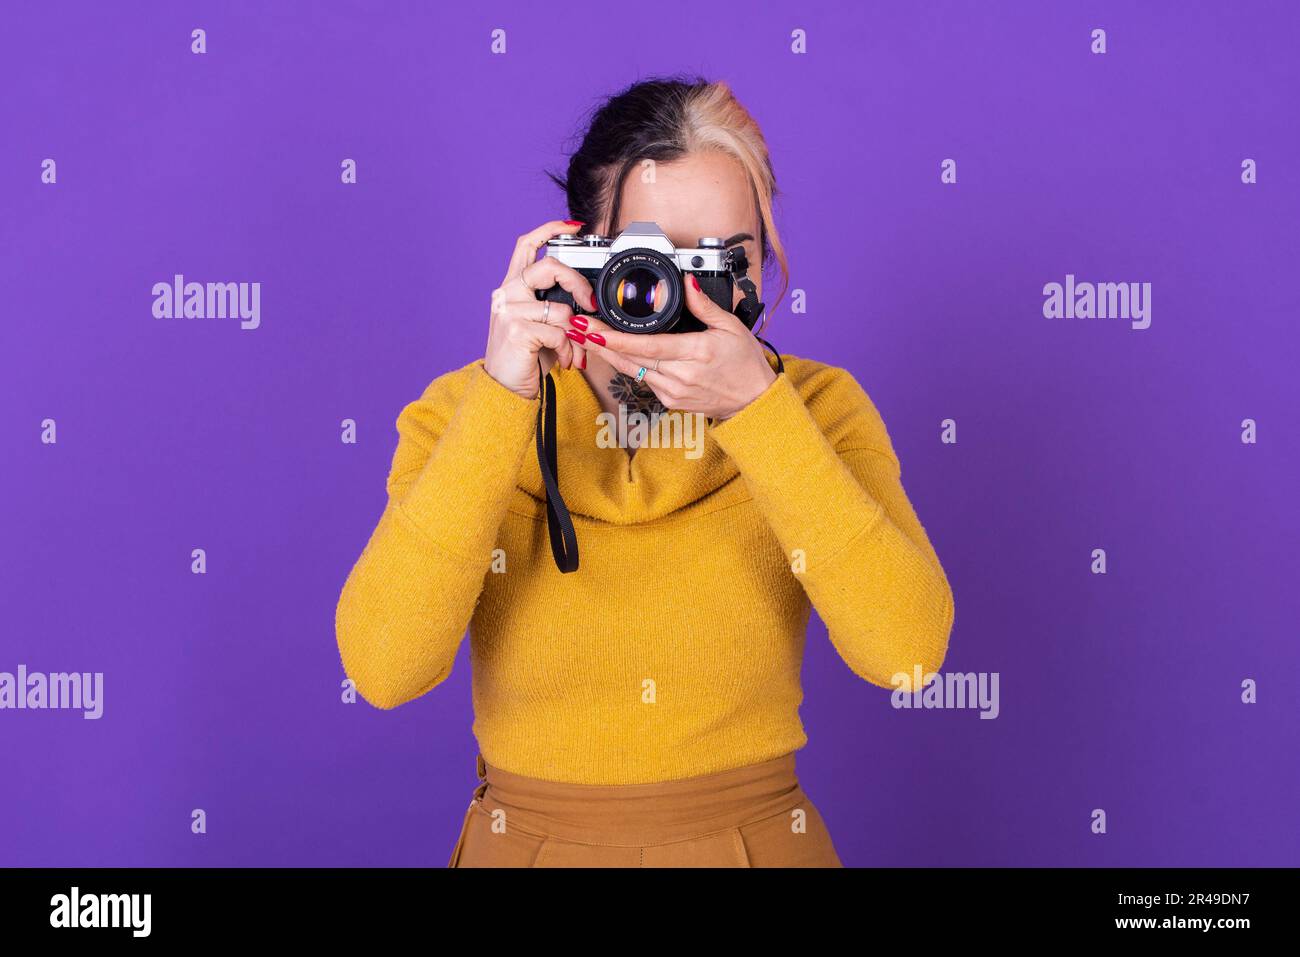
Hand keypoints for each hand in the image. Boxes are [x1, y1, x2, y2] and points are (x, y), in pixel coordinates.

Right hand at [483, 220, 596, 399]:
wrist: (505, 389)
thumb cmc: (527, 357)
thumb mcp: (543, 325)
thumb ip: (558, 306)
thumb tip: (589, 302)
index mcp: (512, 287)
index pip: (526, 244)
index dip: (550, 229)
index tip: (574, 226)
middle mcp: (506, 293)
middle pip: (550, 267)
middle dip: (579, 284)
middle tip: (591, 304)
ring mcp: (509, 310)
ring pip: (562, 309)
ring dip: (576, 336)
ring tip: (575, 351)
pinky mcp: (517, 330)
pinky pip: (560, 333)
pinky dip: (570, 350)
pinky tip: (567, 362)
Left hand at [572, 272, 776, 419]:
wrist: (752, 402)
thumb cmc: (745, 364)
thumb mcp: (731, 327)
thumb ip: (705, 305)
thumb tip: (687, 283)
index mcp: (695, 353)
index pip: (645, 345)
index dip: (614, 339)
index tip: (592, 328)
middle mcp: (680, 375)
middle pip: (629, 359)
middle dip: (599, 343)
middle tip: (574, 326)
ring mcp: (673, 391)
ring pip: (631, 371)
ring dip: (606, 354)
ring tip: (583, 337)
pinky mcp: (670, 401)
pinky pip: (642, 380)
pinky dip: (626, 366)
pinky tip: (611, 354)